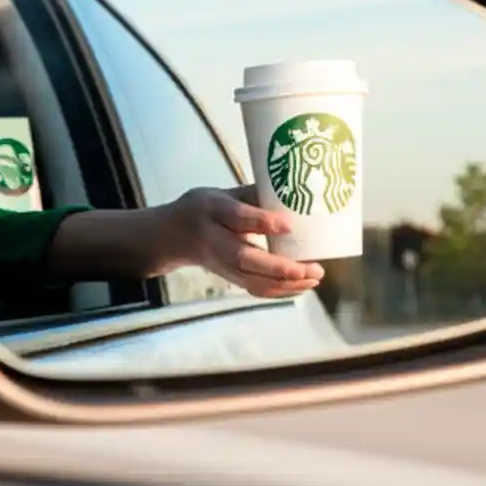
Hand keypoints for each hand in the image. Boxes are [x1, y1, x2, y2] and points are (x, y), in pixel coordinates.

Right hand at [162, 185, 324, 297]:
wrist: (171, 237)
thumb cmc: (202, 209)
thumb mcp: (220, 193)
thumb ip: (252, 196)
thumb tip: (291, 193)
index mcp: (212, 211)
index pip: (237, 218)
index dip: (261, 222)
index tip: (289, 225)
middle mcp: (215, 242)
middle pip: (246, 259)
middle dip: (281, 268)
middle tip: (314, 267)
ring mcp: (221, 265)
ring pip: (253, 282)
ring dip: (286, 285)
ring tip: (314, 277)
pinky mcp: (230, 278)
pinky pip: (255, 289)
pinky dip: (281, 291)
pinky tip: (302, 285)